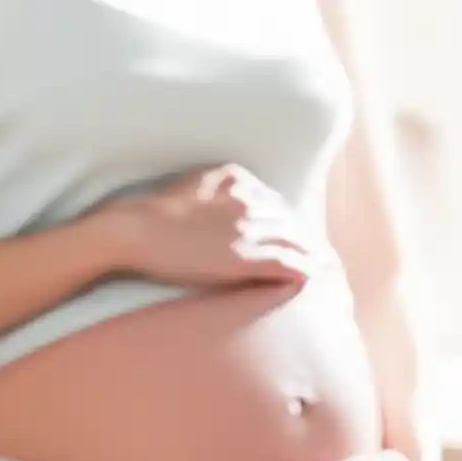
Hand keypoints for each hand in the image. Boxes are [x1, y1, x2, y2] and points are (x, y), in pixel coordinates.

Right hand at [104, 164, 319, 286]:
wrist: (133, 231)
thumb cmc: (155, 214)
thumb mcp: (193, 186)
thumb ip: (220, 189)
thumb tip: (241, 195)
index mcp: (238, 180)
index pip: (278, 204)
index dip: (291, 225)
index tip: (301, 240)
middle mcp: (248, 201)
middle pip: (290, 222)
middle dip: (308, 241)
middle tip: (325, 259)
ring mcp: (247, 229)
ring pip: (294, 242)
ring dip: (313, 257)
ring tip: (328, 272)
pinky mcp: (243, 257)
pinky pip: (286, 263)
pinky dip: (303, 271)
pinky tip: (313, 280)